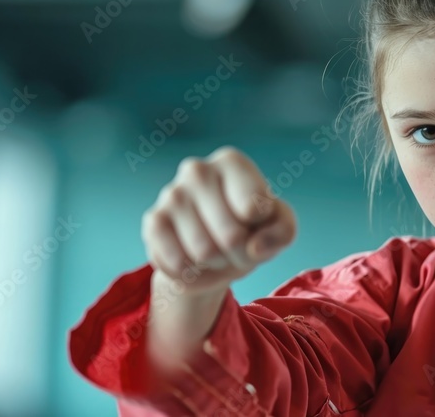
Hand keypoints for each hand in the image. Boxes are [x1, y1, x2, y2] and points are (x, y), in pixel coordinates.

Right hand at [142, 146, 296, 294]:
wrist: (214, 252)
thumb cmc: (251, 230)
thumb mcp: (279, 227)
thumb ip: (282, 230)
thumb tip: (254, 247)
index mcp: (231, 162)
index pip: (254, 208)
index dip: (262, 230)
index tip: (255, 223)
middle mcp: (197, 170)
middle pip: (230, 235)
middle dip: (239, 253)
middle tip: (236, 246)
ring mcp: (170, 194)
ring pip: (203, 252)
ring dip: (215, 264)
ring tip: (215, 250)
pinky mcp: (152, 221)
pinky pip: (176, 261)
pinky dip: (190, 272)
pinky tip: (191, 258)